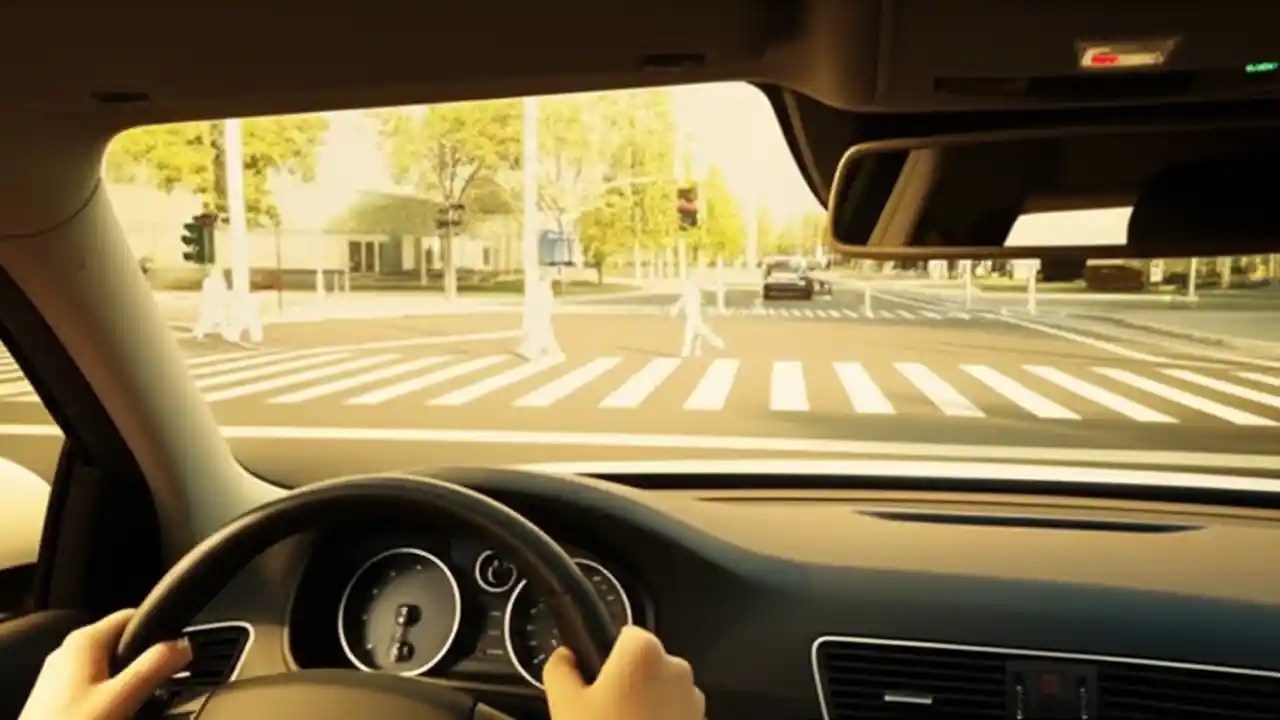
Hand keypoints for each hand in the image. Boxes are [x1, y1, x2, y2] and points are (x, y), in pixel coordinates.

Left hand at [19, 609, 191, 719]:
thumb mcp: (121, 697)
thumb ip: (154, 667)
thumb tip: (182, 644)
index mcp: (84, 641)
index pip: (131, 616)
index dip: (159, 629)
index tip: (179, 647)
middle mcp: (68, 652)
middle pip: (121, 642)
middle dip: (145, 659)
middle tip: (166, 681)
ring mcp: (59, 675)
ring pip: (108, 665)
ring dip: (129, 680)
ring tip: (144, 701)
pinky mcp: (56, 697)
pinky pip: (94, 685)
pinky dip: (111, 694)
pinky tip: (118, 712)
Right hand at [543, 625, 704, 719]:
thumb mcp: (564, 703)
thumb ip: (560, 668)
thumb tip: (564, 657)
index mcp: (643, 652)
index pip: (624, 635)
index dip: (606, 658)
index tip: (595, 682)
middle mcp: (676, 668)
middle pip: (644, 664)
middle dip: (627, 683)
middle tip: (603, 713)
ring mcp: (692, 700)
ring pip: (661, 691)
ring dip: (644, 705)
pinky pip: (674, 715)